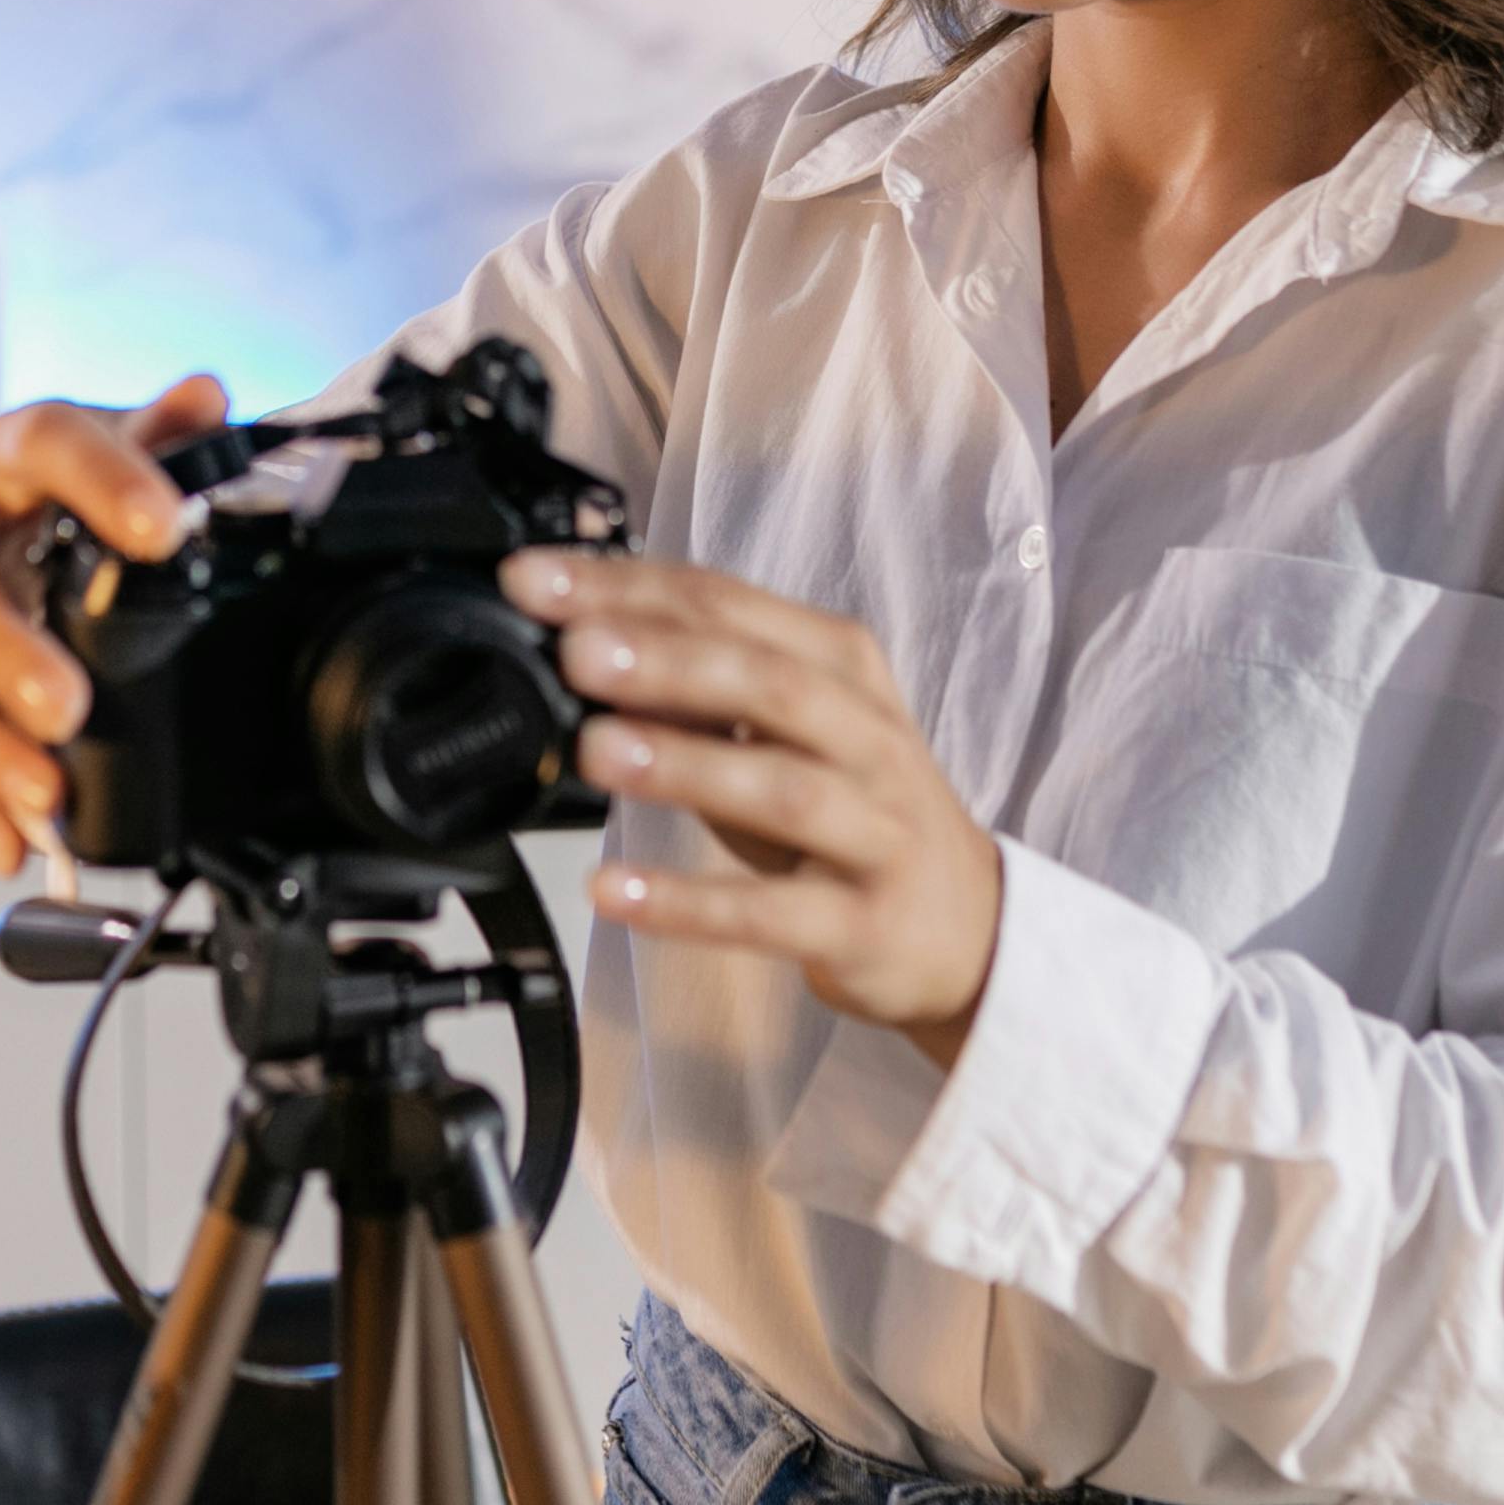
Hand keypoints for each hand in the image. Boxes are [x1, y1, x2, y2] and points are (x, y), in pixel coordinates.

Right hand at [0, 374, 229, 875]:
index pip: (48, 445)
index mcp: (3, 454)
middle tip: (69, 706)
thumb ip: (160, 432)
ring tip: (47, 797)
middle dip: (4, 652)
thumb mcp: (100, 446)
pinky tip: (10, 841)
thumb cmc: (38, 485)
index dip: (105, 483)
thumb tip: (208, 399)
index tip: (163, 530)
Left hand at [504, 550, 1003, 1067]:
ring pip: (781, 787)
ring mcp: (873, 830)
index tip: (536, 581)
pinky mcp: (861, 922)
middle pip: (768, 683)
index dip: (630, 589)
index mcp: (840, 665)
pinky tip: (615, 891)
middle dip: (668, 660)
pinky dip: (689, 901)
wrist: (967, 923)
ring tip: (595, 750)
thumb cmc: (854, 806)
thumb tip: (580, 642)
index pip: (728, 606)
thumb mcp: (790, 729)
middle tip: (576, 650)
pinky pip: (771, 912)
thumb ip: (702, 686)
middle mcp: (866, 736)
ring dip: (685, 764)